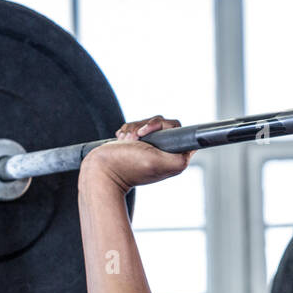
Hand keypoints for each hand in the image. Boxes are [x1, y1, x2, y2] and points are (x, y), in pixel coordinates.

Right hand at [80, 115, 194, 191]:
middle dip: (144, 126)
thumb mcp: (157, 162)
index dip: (163, 126)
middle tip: (134, 140)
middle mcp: (164, 152)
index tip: (148, 134)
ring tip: (126, 142)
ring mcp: (151, 147)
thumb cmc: (126, 166)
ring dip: (133, 129)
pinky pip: (136, 127)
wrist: (101, 170)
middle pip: (161, 122)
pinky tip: (122, 141)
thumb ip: (179, 157)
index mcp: (174, 157)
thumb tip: (192, 148)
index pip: (177, 128)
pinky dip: (127, 131)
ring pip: (147, 124)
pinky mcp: (138, 144)